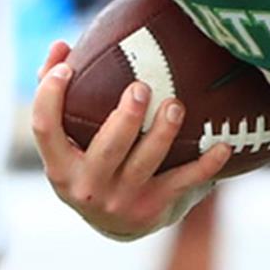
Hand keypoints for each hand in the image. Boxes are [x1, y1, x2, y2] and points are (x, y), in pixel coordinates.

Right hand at [27, 39, 234, 241]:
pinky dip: (207, 165)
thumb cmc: (89, 162)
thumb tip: (60, 46)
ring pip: (147, 162)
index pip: (45, 128)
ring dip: (164, 132)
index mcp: (60, 166)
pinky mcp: (154, 208)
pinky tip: (224, 145)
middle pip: (107, 148)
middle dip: (127, 117)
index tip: (67, 68)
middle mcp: (88, 187)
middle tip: (141, 87)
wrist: (117, 224)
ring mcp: (122, 201)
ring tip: (175, 105)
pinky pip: (185, 182)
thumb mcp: (67, 140)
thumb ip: (58, 94)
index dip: (50, 97)